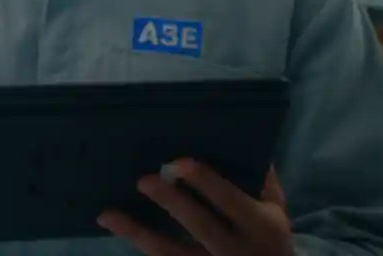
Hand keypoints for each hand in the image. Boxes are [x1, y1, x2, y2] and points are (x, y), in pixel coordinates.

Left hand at [98, 160, 292, 255]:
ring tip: (108, 214)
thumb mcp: (274, 210)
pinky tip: (116, 230)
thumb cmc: (269, 239)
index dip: (205, 182)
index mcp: (260, 226)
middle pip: (200, 225)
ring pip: (172, 253)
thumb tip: (245, 139)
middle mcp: (237, 250)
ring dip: (138, 234)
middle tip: (143, 180)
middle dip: (171, 202)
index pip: (231, 201)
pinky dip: (139, 245)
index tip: (177, 163)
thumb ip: (261, 180)